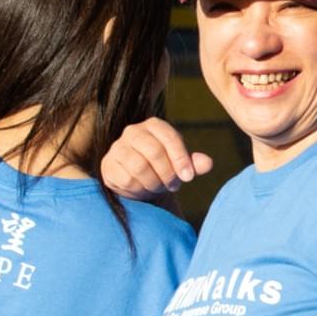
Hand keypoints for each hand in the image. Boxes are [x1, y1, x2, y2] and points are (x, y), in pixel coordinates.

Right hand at [99, 117, 213, 197]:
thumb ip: (194, 164)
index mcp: (154, 126)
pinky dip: (139, 189)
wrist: (136, 183)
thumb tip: (208, 163)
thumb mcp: (181, 166)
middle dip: (167, 173)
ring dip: (154, 183)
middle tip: (174, 185)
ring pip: (139, 166)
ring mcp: (118, 147)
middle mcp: (133, 131)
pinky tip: (142, 189)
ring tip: (158, 187)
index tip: (189, 177)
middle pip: (154, 152)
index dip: (181, 159)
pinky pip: (127, 179)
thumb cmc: (162, 170)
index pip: (169, 138)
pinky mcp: (108, 165)